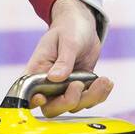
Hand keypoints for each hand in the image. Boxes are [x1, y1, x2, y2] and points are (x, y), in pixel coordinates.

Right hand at [25, 0, 113, 116]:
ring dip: (90, 97)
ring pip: (73, 106)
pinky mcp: (79, 87)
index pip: (28, 94)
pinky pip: (88, 100)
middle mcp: (48, 84)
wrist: (83, 25)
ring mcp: (64, 88)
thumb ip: (63, 61)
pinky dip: (99, 95)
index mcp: (37, 71)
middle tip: (80, 84)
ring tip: (103, 81)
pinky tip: (106, 83)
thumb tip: (55, 78)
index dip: (34, 101)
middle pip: (52, 108)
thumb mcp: (68, 41)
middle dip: (69, 101)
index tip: (44, 97)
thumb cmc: (69, 28)